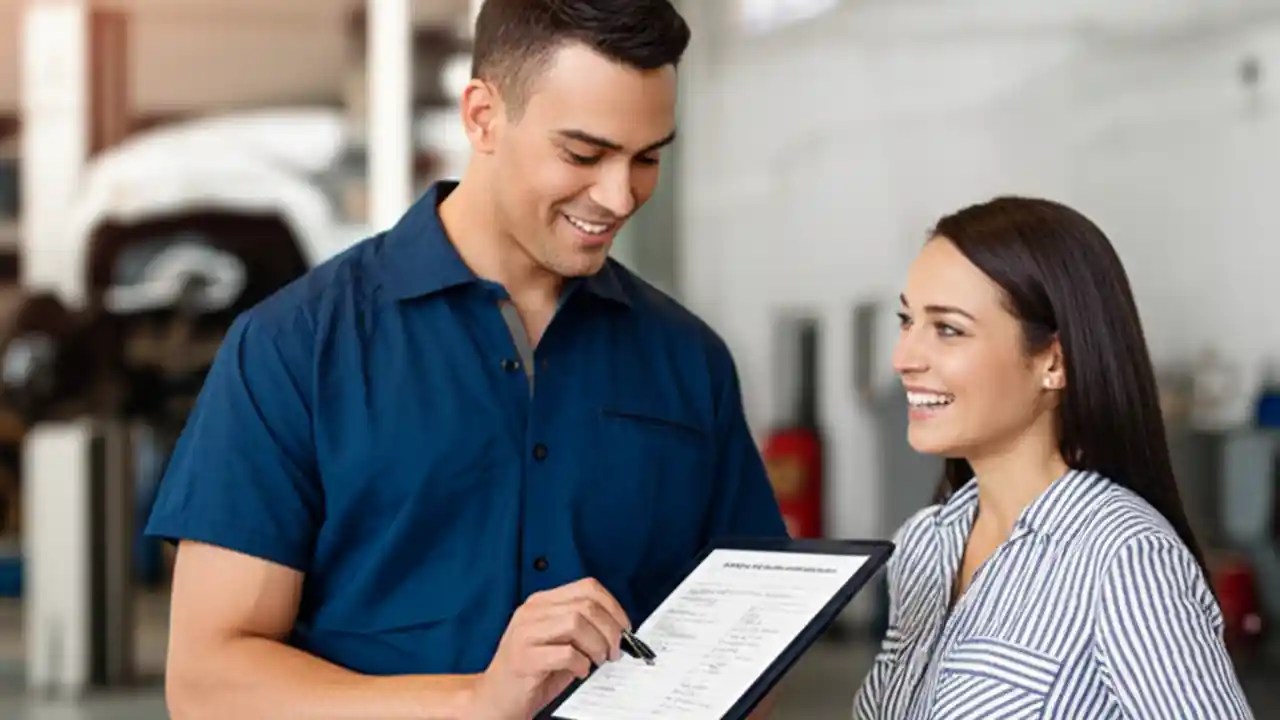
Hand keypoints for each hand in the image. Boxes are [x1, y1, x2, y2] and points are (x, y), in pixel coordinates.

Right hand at [468, 578, 630, 719]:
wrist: (494, 699)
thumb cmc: (531, 672)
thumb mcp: (559, 643)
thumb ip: (583, 630)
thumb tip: (619, 631)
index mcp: (542, 603)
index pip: (587, 587)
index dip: (613, 606)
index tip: (625, 627)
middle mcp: (532, 612)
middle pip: (586, 605)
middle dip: (610, 629)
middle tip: (614, 651)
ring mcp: (525, 633)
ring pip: (576, 623)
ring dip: (597, 645)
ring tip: (597, 660)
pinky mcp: (524, 658)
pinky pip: (565, 653)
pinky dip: (581, 663)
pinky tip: (579, 671)